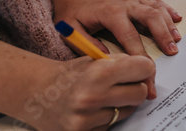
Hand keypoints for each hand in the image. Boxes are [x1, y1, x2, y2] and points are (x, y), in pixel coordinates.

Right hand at [25, 53, 155, 130]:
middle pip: (141, 93)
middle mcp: (93, 97)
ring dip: (122, 105)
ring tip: (104, 98)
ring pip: (128, 111)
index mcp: (99, 72)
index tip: (140, 70)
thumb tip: (150, 73)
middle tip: (124, 84)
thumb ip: (123, 64)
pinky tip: (93, 111)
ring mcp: (87, 119)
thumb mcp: (95, 60)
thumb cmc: (71, 74)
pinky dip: (107, 118)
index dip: (144, 68)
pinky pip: (111, 125)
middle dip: (136, 87)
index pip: (144, 69)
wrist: (36, 93)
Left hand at [45, 0, 181, 98]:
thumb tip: (108, 59)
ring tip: (177, 41)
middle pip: (150, 18)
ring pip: (157, 9)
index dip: (139, 53)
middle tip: (172, 53)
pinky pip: (157, 2)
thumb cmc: (73, 11)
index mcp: (110, 13)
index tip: (146, 69)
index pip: (129, 35)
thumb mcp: (71, 29)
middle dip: (163, 36)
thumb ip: (88, 44)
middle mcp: (126, 4)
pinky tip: (177, 19)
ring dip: (168, 24)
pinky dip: (168, 10)